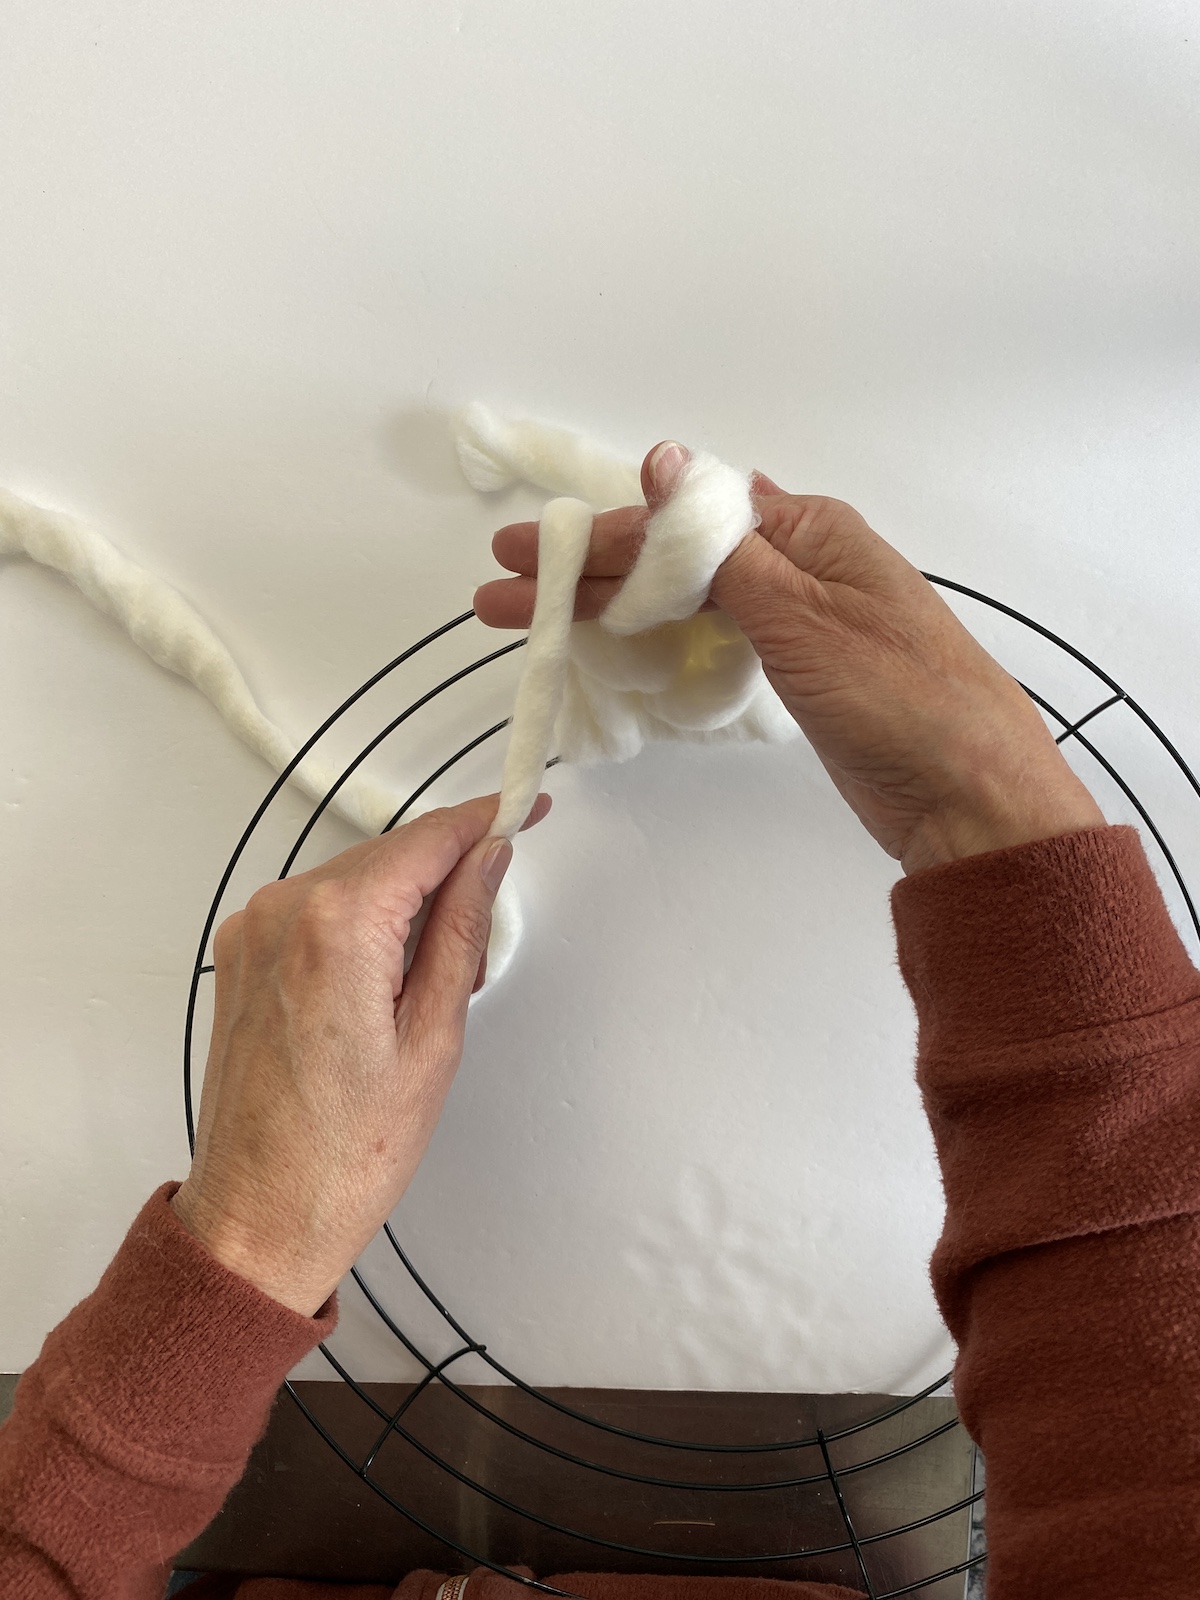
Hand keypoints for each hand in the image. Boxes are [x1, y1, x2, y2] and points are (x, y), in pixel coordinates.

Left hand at [172, 792, 549, 1315]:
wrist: (261, 1216)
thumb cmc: (343, 1152)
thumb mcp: (434, 1036)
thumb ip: (461, 930)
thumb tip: (486, 863)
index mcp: (336, 926)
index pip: (427, 839)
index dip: (485, 820)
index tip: (528, 806)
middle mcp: (282, 912)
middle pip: (391, 858)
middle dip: (447, 884)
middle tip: (479, 956)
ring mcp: (253, 931)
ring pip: (356, 882)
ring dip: (404, 911)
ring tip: (427, 997)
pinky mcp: (241, 954)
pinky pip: (319, 910)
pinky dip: (362, 928)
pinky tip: (383, 990)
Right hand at [473, 447, 1101, 874]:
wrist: (969, 796)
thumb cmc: (899, 698)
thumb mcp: (803, 614)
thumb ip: (721, 547)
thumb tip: (662, 461)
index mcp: (805, 529)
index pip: (678, 521)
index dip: (596, 537)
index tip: (526, 554)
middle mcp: (797, 562)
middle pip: (671, 556)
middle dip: (584, 573)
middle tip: (500, 590)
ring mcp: (796, 617)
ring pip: (684, 596)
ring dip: (608, 606)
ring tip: (533, 619)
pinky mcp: (796, 669)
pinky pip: (709, 634)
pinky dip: (656, 636)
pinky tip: (614, 640)